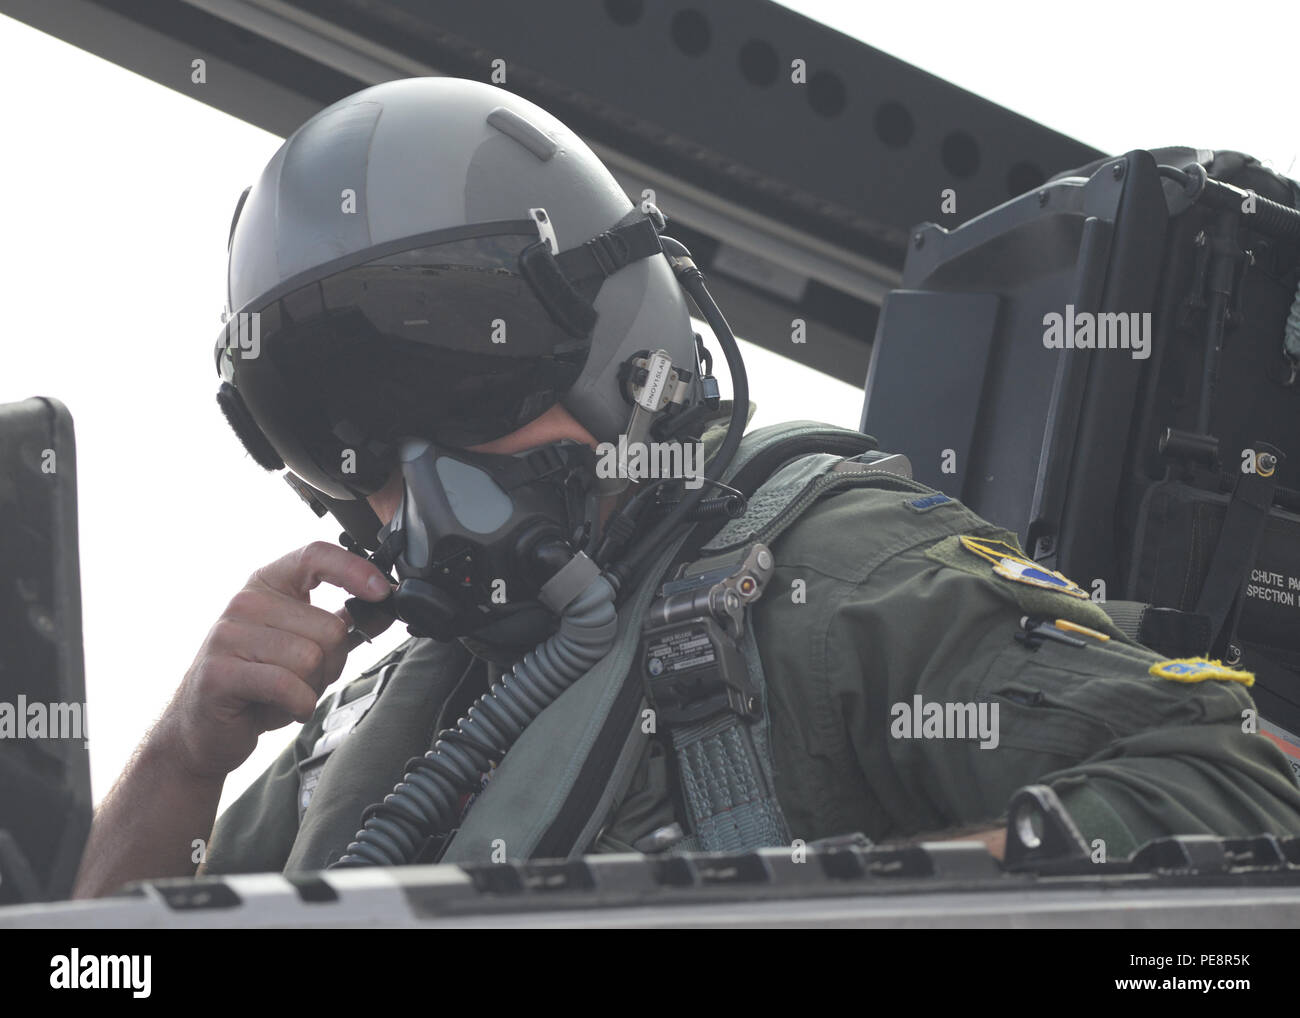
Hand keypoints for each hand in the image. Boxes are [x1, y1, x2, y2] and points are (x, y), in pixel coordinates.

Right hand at [156, 542, 394, 780]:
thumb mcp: (305, 646)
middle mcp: (246, 602)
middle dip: (331, 664)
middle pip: (328, 626)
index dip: (354, 570)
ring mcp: (228, 635)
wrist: (204, 728)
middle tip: (304, 678)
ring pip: (312, 658)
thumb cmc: (257, 684)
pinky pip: (289, 686)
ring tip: (286, 692)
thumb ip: (343, 624)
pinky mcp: (219, 672)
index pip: (315, 556)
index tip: (381, 591)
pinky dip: (298, 705)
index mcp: (268, 584)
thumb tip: (383, 609)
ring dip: (312, 688)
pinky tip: (282, 707)